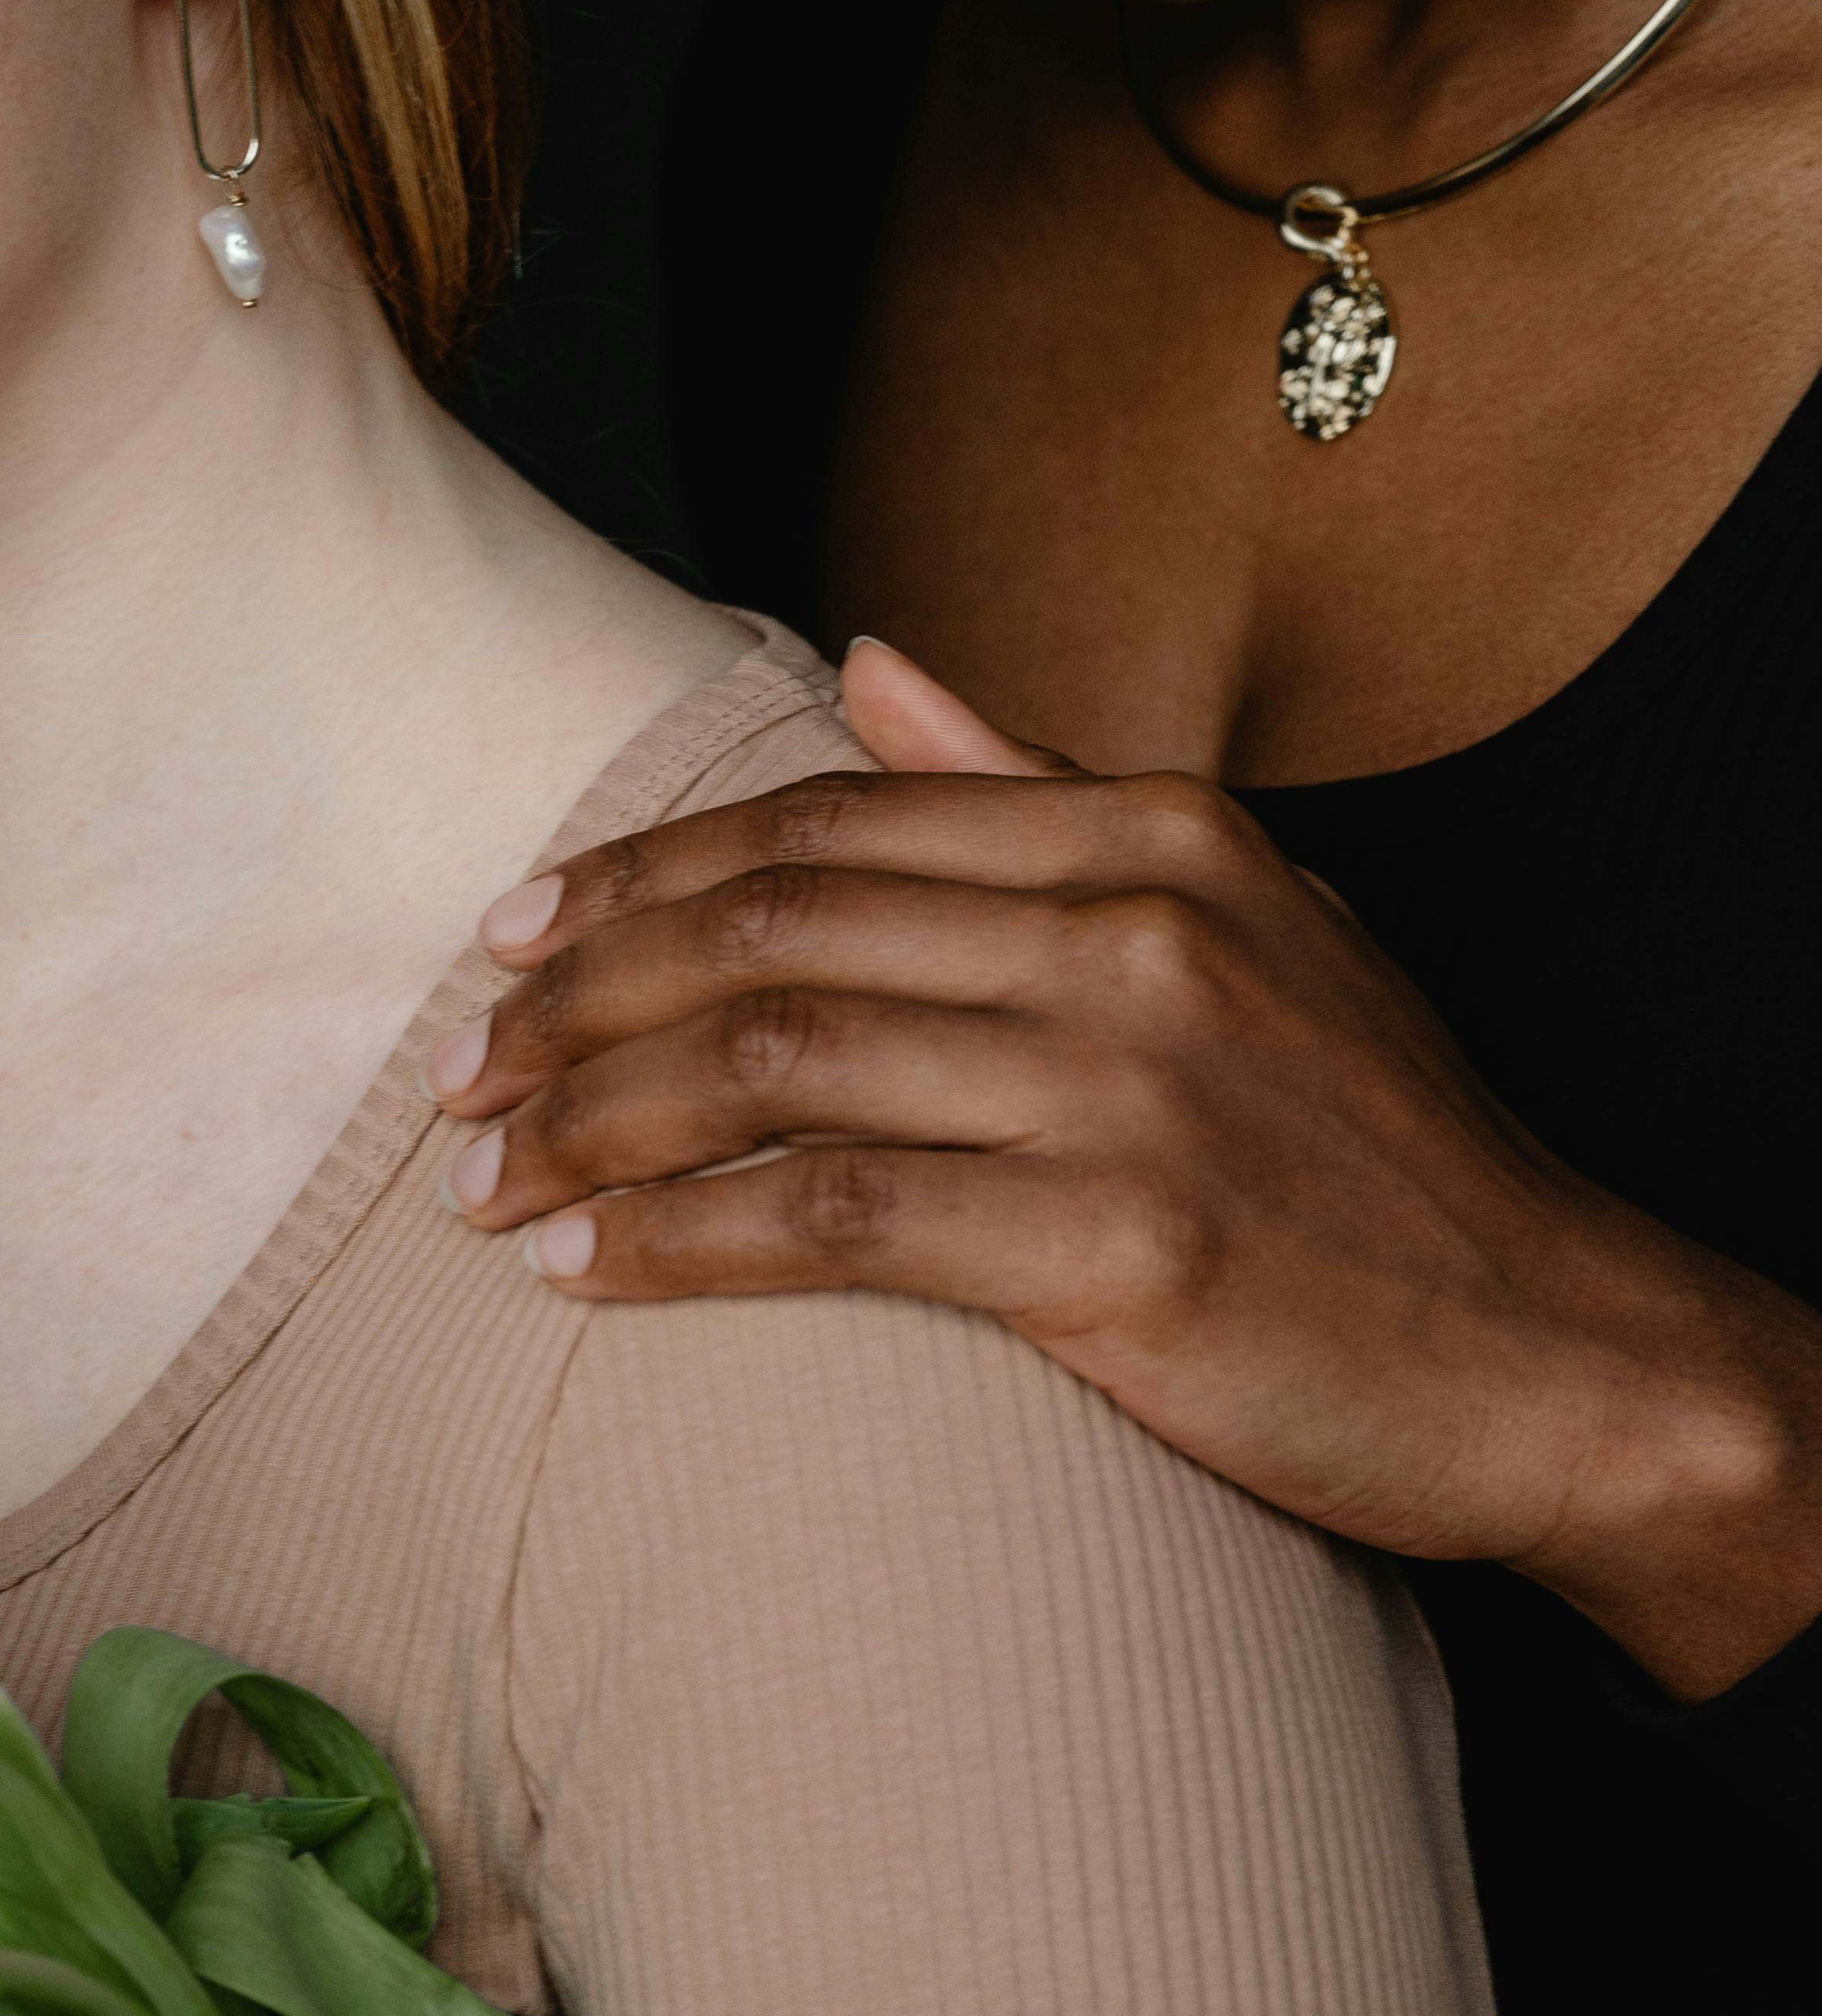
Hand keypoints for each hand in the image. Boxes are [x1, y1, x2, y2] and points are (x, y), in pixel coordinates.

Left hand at [430, 640, 1821, 1696]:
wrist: (1556, 1351)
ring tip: (481, 1182)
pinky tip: (582, 1271)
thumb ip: (1039, 793)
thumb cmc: (1378, 1154)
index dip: (638, 879)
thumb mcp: (1248, 918)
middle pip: (764, 935)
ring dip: (588, 1126)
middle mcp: (1132, 934)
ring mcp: (1126, 1087)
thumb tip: (866, 664)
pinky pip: (829, 1223)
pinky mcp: (1116, 1248)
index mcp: (1150, 835)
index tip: (514, 939)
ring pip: (767, 1071)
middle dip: (577, 1004)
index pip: (820, 826)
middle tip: (459, 1073)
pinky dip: (675, 1243)